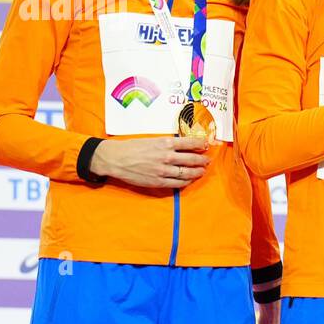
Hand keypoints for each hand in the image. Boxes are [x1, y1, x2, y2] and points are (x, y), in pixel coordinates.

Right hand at [90, 136, 209, 188]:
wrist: (116, 158)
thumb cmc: (133, 147)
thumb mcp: (152, 140)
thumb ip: (167, 143)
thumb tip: (183, 145)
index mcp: (165, 143)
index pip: (190, 143)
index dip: (201, 144)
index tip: (206, 145)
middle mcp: (167, 156)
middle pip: (192, 159)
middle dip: (202, 160)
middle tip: (208, 160)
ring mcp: (163, 170)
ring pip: (187, 172)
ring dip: (197, 172)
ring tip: (202, 171)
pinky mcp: (158, 181)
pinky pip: (178, 183)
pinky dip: (186, 181)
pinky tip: (190, 179)